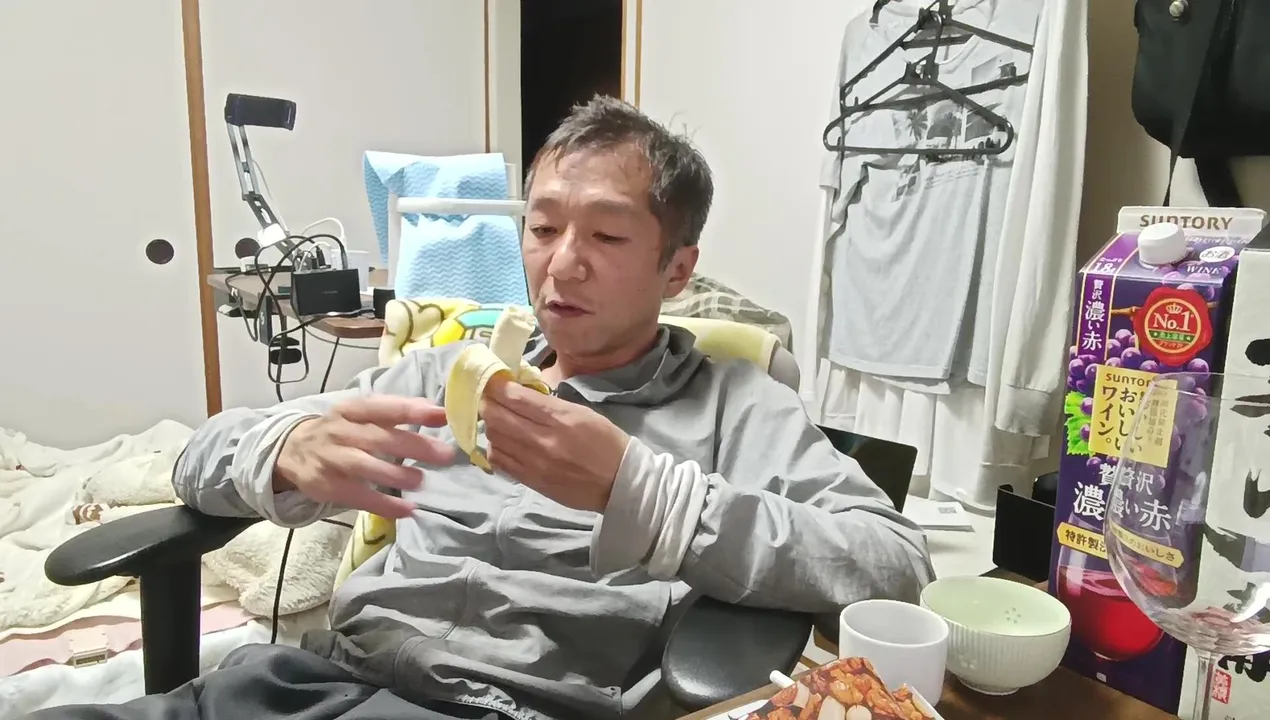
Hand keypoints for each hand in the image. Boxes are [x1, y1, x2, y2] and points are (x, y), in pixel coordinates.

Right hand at [273, 396, 455, 517]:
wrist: (290, 450)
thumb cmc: (340, 431)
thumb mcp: (360, 415)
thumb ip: (394, 413)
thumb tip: (436, 411)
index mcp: (352, 410)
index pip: (383, 406)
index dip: (412, 410)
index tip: (442, 415)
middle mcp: (340, 431)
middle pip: (377, 437)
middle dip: (413, 445)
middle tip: (445, 454)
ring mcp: (330, 458)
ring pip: (363, 465)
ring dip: (394, 474)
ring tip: (421, 481)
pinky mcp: (325, 485)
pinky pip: (356, 496)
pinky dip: (382, 504)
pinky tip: (407, 510)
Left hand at [480, 377, 629, 511]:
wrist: (619, 483)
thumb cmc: (606, 442)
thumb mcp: (583, 413)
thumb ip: (550, 405)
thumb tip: (519, 395)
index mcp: (560, 418)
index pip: (516, 398)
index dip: (496, 386)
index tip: (491, 380)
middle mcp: (543, 440)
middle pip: (497, 417)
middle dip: (487, 403)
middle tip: (487, 398)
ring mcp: (534, 463)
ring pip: (494, 438)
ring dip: (490, 425)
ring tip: (496, 420)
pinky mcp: (531, 481)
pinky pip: (500, 461)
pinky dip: (495, 448)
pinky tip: (502, 443)